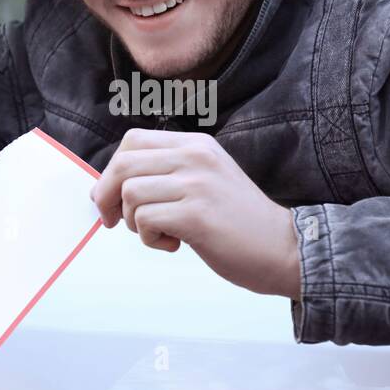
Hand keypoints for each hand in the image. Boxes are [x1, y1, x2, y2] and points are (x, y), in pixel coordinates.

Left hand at [90, 129, 302, 298]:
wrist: (283, 248)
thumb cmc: (238, 222)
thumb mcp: (206, 179)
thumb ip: (168, 174)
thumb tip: (110, 186)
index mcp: (196, 144)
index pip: (133, 141)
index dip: (112, 171)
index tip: (111, 198)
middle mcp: (195, 157)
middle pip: (123, 164)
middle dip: (106, 196)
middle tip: (114, 221)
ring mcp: (197, 184)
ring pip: (130, 194)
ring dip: (135, 222)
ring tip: (162, 233)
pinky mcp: (196, 215)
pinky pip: (145, 221)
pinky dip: (150, 239)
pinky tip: (175, 244)